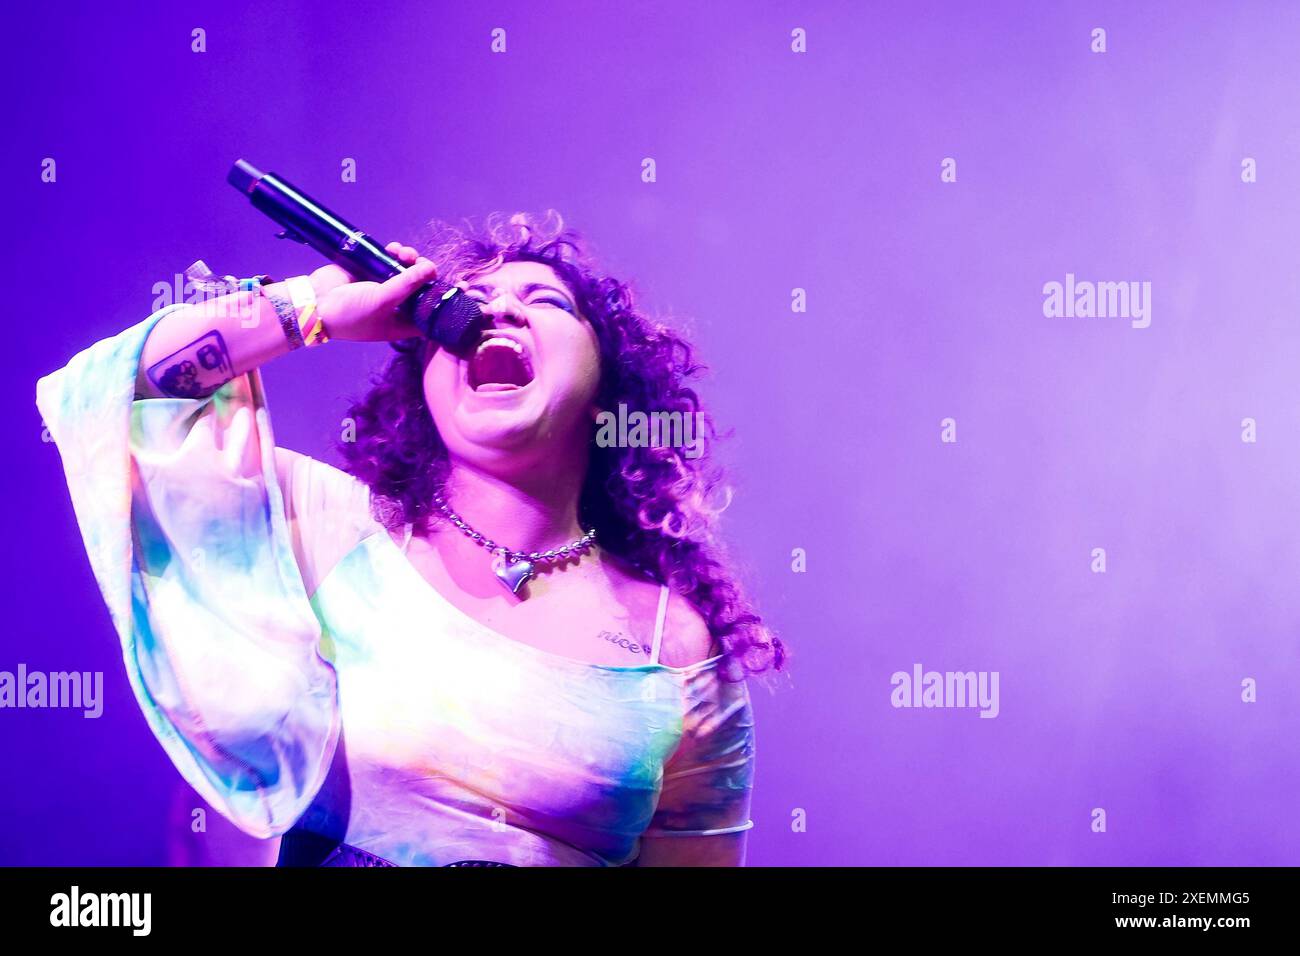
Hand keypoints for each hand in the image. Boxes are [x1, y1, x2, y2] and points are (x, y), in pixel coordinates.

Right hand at [305, 242, 437, 342]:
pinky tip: (393, 248)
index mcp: (401, 323)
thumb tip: (431, 268)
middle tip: (421, 263)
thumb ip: (408, 284)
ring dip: (410, 259)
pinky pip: (390, 262)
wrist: (315, 302)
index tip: (459, 286)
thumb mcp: (383, 300)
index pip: (430, 315)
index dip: (444, 302)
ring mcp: (384, 289)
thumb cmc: (350, 313)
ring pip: (407, 272)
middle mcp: (396, 307)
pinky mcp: (373, 273)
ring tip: (403, 252)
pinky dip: (395, 254)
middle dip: (425, 273)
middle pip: (421, 288)